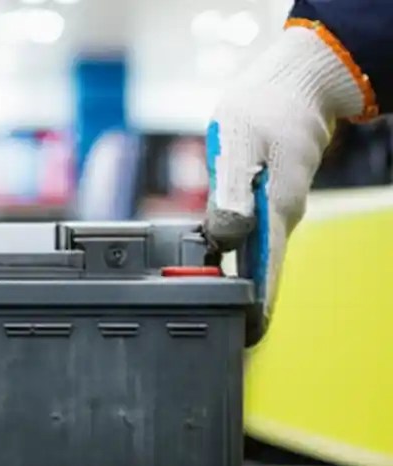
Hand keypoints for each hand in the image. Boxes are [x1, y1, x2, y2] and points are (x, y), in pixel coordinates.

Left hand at [205, 21, 373, 321]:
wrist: (293, 85)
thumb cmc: (266, 108)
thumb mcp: (241, 142)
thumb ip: (231, 190)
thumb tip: (226, 235)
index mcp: (275, 208)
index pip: (265, 268)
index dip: (257, 305)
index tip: (249, 336)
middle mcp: (279, 216)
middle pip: (260, 269)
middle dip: (244, 303)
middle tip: (226, 337)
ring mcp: (275, 210)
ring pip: (253, 254)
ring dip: (236, 282)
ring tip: (215, 312)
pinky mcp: (266, 201)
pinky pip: (250, 236)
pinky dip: (234, 256)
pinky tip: (216, 269)